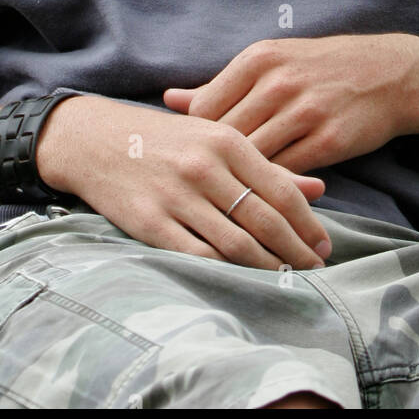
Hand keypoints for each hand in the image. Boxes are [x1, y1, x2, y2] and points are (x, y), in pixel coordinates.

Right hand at [37, 95, 331, 270]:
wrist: (95, 139)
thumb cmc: (166, 140)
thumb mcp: (216, 138)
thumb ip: (266, 164)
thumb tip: (318, 189)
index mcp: (226, 140)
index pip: (282, 191)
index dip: (308, 224)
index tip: (324, 244)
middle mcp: (204, 167)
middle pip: (264, 220)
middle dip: (296, 250)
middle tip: (315, 268)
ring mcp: (176, 196)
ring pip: (236, 244)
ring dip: (267, 267)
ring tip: (285, 278)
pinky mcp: (151, 223)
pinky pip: (199, 257)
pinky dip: (226, 272)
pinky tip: (243, 280)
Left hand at [163, 33, 418, 174]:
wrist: (393, 74)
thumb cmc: (324, 68)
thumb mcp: (273, 61)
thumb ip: (221, 85)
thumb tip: (170, 100)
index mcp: (258, 59)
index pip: (204, 110)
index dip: (197, 140)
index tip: (198, 157)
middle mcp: (278, 83)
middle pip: (224, 138)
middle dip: (214, 166)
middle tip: (207, 188)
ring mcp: (304, 112)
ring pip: (253, 160)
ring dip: (242, 183)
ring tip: (231, 200)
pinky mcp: (328, 141)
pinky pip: (286, 174)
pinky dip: (273, 188)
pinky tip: (266, 198)